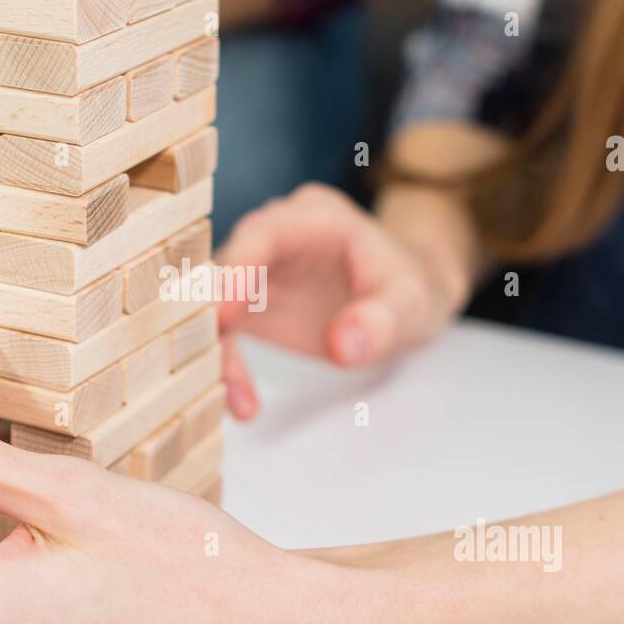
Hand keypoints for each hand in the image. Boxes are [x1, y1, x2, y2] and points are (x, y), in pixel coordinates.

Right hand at [215, 183, 467, 419]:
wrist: (405, 303)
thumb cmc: (409, 289)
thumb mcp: (410, 303)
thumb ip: (380, 320)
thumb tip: (342, 347)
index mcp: (314, 217)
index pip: (262, 232)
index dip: (235, 270)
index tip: (219, 316)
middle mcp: (276, 236)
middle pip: (225, 270)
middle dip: (213, 323)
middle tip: (213, 373)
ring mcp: (258, 269)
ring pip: (213, 305)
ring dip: (217, 355)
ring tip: (241, 407)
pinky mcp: (249, 303)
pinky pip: (223, 332)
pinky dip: (227, 367)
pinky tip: (243, 405)